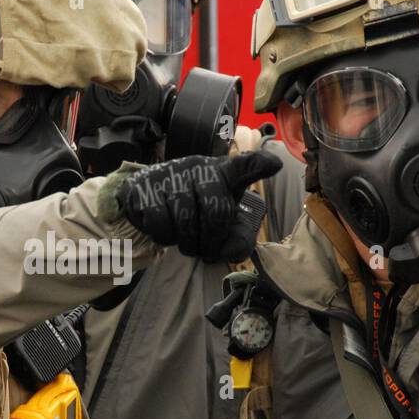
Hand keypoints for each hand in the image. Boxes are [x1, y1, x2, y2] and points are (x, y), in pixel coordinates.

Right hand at [117, 152, 281, 261]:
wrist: (146, 199)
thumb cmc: (194, 209)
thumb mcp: (221, 223)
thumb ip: (237, 239)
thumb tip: (231, 252)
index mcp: (223, 173)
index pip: (243, 166)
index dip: (257, 166)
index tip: (273, 165)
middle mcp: (198, 168)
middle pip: (216, 209)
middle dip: (212, 240)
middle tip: (207, 253)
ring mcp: (170, 174)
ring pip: (185, 218)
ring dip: (188, 243)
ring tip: (187, 244)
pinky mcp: (145, 186)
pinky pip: (160, 222)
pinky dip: (165, 237)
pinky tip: (166, 232)